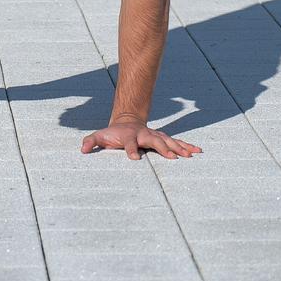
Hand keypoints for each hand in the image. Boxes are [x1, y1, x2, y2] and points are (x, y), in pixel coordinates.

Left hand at [80, 120, 200, 159]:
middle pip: (154, 141)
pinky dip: (186, 146)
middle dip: (163, 149)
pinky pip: (176, 142)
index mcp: (130, 136)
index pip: (130, 143)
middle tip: (173, 158)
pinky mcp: (162, 139)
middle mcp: (144, 135)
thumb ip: (92, 141)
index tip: (134, 158)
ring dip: (179, 147)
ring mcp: (155, 136)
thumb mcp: (100, 136)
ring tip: (191, 154)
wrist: (127, 121)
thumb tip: (82, 149)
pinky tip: (197, 151)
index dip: (131, 150)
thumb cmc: (113, 133)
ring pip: (168, 141)